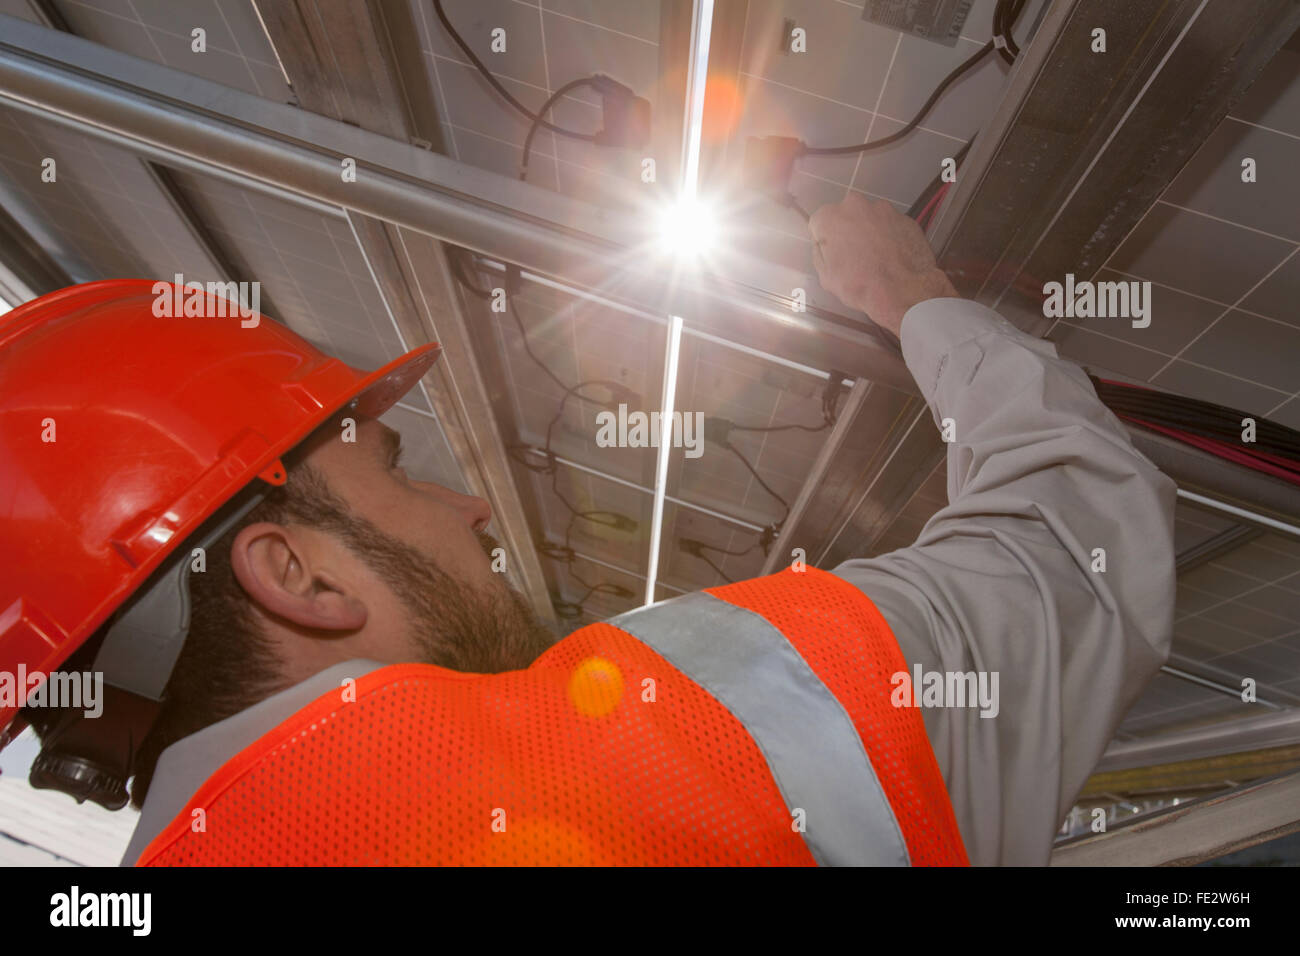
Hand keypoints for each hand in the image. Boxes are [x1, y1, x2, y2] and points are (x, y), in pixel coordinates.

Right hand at [809, 193, 956, 337]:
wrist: (903, 290)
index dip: (825, 240)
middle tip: (854, 256)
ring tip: (875, 258)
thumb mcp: (826, 276)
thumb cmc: (861, 284)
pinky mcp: (905, 217)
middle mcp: (856, 205)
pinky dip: (889, 236)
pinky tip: (891, 257)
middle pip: (846, 216)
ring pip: (869, 218)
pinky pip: (890, 225)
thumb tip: (826, 247)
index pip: (819, 223)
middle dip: (847, 231)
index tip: (832, 253)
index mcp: (830, 217)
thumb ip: (821, 254)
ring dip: (869, 232)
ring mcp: (883, 209)